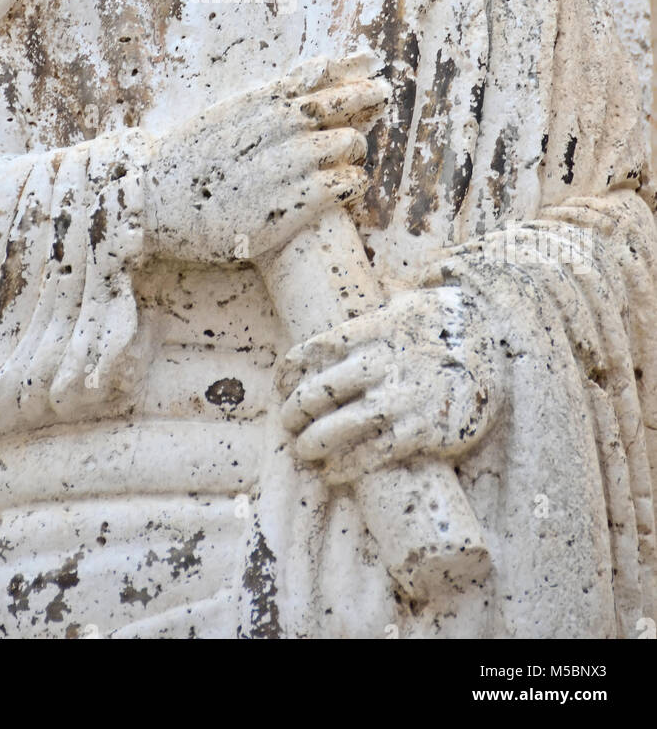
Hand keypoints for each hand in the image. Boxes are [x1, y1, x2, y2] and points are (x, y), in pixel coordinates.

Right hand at [144, 54, 387, 265]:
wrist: (155, 203)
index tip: (369, 62)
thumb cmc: (188, 161)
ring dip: (354, 150)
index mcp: (263, 100)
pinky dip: (353, 183)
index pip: (322, 72)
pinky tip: (344, 187)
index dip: (352, 66)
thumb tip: (309, 72)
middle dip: (368, 95)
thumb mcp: (225, 114)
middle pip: (347, 100)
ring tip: (346, 159)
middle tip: (380, 96)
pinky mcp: (299, 201)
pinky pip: (350, 184)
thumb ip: (267, 96)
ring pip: (353, 143)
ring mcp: (293, 161)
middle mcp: (282, 124)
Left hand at [279, 286, 501, 483]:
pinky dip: (346, 466)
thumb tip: (341, 333)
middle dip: (293, 412)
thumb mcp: (405, 306)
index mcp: (372, 329)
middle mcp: (382, 362)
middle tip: (288, 423)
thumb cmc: (447, 326)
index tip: (280, 386)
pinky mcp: (423, 430)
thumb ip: (371, 321)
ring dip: (312, 443)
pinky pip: (373, 454)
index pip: (312, 350)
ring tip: (303, 450)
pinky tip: (332, 472)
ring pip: (338, 426)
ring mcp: (402, 397)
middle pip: (318, 391)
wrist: (499, 340)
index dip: (287, 372)